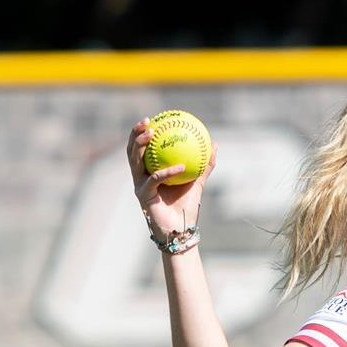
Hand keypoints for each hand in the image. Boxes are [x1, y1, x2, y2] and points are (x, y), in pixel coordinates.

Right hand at [126, 116, 215, 241]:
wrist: (182, 229)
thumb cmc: (187, 207)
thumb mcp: (197, 181)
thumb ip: (204, 164)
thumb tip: (215, 144)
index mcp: (149, 171)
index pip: (142, 148)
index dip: (143, 132)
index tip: (154, 118)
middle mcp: (141, 177)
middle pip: (132, 151)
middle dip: (135, 134)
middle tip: (147, 121)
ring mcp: (140, 186)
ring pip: (135, 161)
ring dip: (141, 145)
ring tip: (152, 133)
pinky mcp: (144, 196)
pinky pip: (155, 180)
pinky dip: (168, 172)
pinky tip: (181, 166)